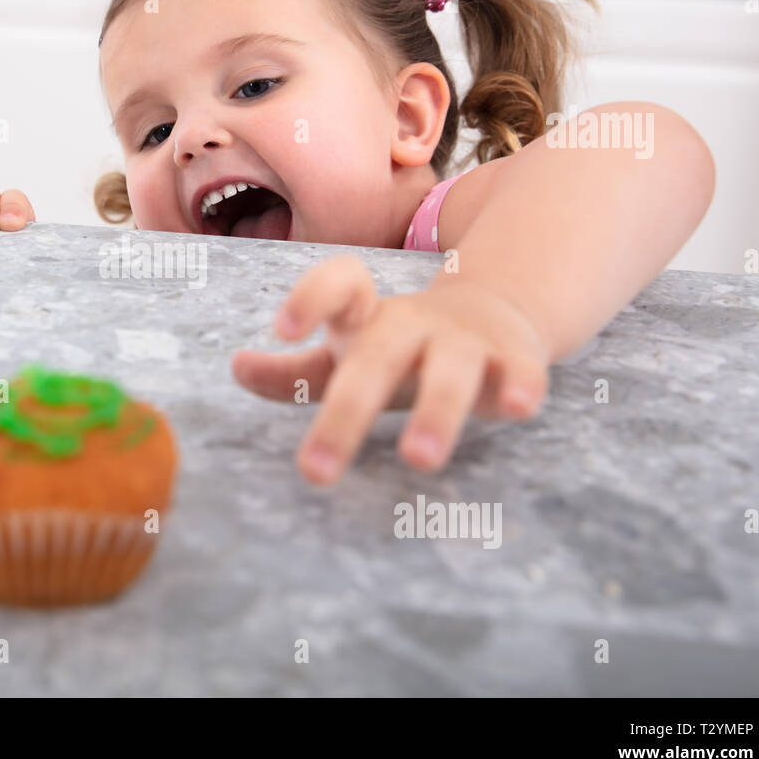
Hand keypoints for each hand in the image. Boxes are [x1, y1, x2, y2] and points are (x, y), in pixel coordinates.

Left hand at [231, 255, 550, 482]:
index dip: (311, 298)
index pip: (339, 286)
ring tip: (419, 460)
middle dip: (346, 414)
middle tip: (314, 473)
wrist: (494, 313)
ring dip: (437, 412)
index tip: (283, 330)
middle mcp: (412, 325)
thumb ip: (292, 372)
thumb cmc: (399, 347)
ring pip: (450, 372)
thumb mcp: (346, 353)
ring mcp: (465, 340)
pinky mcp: (514, 359)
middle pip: (377, 359)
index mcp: (367, 317)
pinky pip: (520, 372)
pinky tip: (518, 410)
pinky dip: (521, 387)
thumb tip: (236, 368)